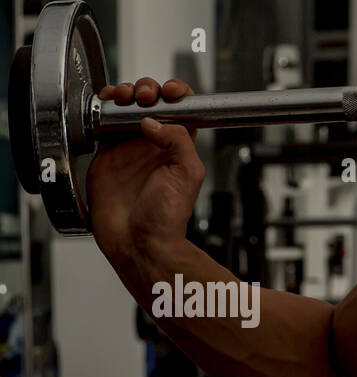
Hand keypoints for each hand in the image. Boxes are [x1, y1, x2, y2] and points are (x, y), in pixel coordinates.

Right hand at [88, 77, 204, 261]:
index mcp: (179, 147)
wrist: (137, 240)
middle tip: (145, 96)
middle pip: (152, 102)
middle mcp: (155, 144)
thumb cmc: (166, 217)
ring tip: (126, 97)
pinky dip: (103, 105)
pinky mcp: (106, 152)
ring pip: (126, 106)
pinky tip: (108, 103)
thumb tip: (153, 120)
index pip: (181, 110)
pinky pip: (102, 120)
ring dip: (126, 92)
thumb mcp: (188, 174)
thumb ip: (179, 141)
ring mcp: (130, 147)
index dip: (177, 94)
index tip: (170, 91)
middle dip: (148, 88)